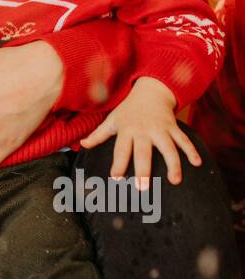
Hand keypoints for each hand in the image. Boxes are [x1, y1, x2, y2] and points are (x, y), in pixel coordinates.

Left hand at [80, 76, 200, 188]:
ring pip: (168, 147)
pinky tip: (198, 164)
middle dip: (144, 169)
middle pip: (144, 151)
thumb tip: (81, 145)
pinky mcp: (174, 128)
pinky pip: (184, 140)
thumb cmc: (128, 110)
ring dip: (173, 163)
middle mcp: (144, 131)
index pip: (121, 149)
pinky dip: (192, 151)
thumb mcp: (112, 120)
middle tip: (143, 187)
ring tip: (175, 181)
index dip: (118, 163)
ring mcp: (161, 129)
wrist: (150, 91)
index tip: (115, 178)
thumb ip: (98, 135)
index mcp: (127, 130)